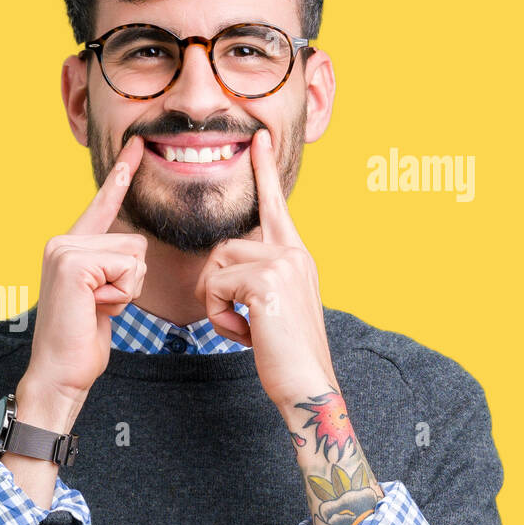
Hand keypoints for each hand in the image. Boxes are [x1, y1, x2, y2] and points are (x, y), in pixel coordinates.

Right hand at [23, 134, 148, 423]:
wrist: (59, 372)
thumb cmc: (81, 339)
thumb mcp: (102, 295)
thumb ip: (110, 267)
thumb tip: (133, 252)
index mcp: (67, 246)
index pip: (102, 207)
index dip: (120, 177)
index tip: (136, 148)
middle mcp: (60, 241)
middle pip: (133, 241)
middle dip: (131, 280)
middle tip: (101, 305)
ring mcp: (64, 250)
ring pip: (134, 255)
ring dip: (127, 290)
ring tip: (97, 309)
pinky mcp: (74, 264)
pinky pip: (128, 270)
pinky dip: (122, 296)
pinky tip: (97, 310)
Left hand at [193, 129, 337, 408]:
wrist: (307, 384)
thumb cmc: (285, 355)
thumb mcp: (273, 308)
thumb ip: (257, 279)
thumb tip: (225, 268)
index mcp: (296, 256)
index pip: (275, 206)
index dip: (263, 172)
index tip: (256, 139)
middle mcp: (293, 252)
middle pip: (223, 247)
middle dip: (218, 290)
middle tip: (244, 323)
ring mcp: (282, 263)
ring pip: (216, 268)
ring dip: (217, 305)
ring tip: (246, 328)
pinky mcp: (266, 279)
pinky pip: (216, 288)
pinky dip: (220, 318)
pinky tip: (247, 334)